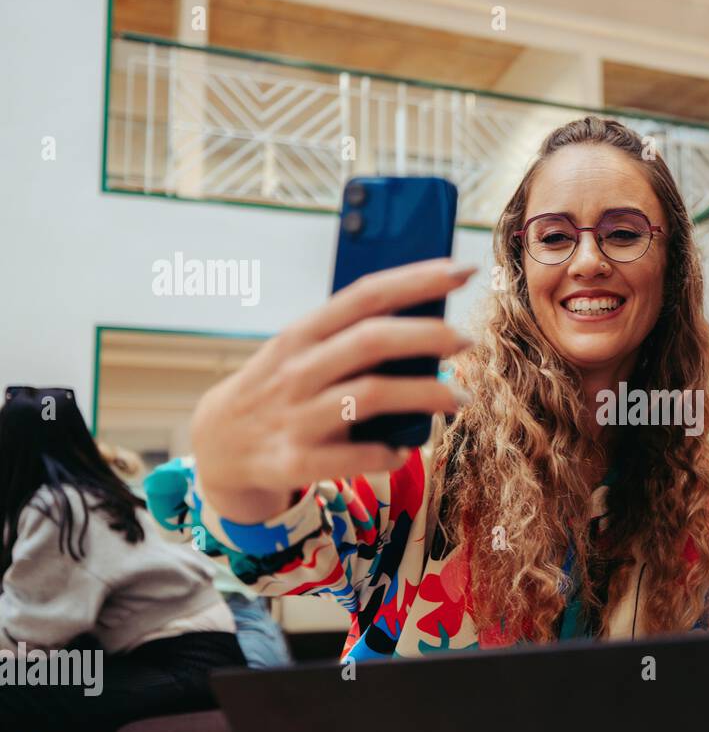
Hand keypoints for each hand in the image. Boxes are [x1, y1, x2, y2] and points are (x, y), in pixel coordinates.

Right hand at [190, 259, 476, 523]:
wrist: (217, 444)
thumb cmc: (282, 388)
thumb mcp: (302, 350)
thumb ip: (351, 333)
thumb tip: (429, 315)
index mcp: (303, 332)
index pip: (366, 295)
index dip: (417, 280)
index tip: (463, 270)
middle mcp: (297, 368)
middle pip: (371, 341)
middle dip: (428, 336)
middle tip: (468, 340)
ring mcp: (294, 415)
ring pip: (369, 396)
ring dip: (424, 395)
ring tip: (460, 398)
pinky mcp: (293, 461)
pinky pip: (351, 457)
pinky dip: (386, 453)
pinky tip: (404, 450)